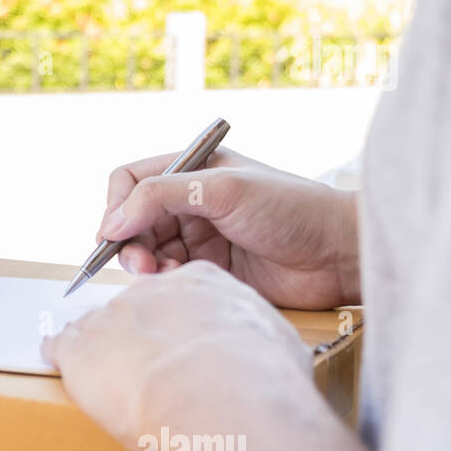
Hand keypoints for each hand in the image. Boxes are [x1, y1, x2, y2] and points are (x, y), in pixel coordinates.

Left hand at [41, 261, 310, 445]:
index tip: (185, 343)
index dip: (181, 320)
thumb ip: (257, 337)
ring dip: (103, 349)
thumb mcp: (274, 342)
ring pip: (97, 323)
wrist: (219, 397)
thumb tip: (265, 355)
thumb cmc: (257, 377)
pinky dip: (63, 357)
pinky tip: (68, 369)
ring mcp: (113, 314)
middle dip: (142, 335)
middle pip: (137, 306)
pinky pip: (61, 345)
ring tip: (115, 379)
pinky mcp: (80, 346)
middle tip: (154, 370)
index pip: (180, 289)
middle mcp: (153, 289)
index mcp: (201, 280)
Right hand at [99, 148, 359, 309]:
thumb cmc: (292, 209)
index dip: (116, 206)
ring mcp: (200, 237)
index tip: (113, 233)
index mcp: (192, 169)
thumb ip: (162, 196)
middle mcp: (191, 201)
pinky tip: (180, 282)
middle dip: (129, 242)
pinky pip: (168, 275)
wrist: (339, 254)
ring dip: (145, 263)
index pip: (130, 180)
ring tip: (159, 274)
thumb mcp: (223, 189)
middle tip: (141, 264)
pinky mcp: (210, 270)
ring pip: (147, 250)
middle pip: (133, 220)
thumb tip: (111, 223)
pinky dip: (164, 280)